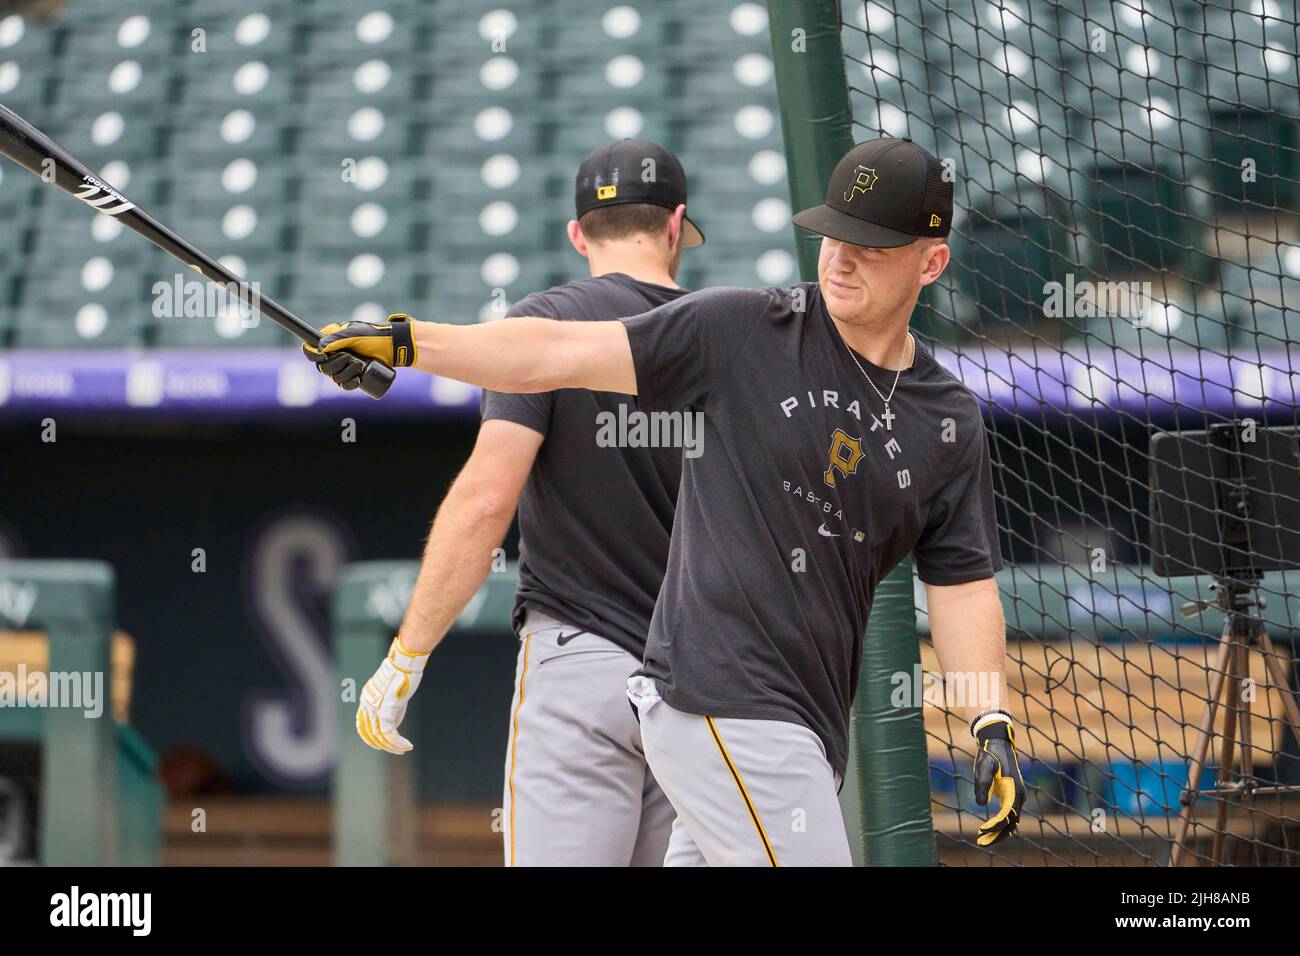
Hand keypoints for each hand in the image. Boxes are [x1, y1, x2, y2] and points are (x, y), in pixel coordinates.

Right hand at [304, 313, 415, 390]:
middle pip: (322, 367)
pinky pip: (344, 385)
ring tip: (359, 367)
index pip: (311, 350)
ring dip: (345, 375)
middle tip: (350, 358)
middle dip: (335, 365)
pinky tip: (357, 381)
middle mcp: (334, 354)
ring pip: (334, 378)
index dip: (312, 355)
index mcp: (330, 340)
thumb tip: (319, 350)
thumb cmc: (375, 336)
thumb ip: (337, 338)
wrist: (393, 347)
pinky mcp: (353, 375)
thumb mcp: (355, 334)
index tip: (322, 356)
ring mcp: (344, 366)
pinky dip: (349, 384)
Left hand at [356, 636, 428, 754]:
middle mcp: (366, 705)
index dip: (370, 737)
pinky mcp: (385, 712)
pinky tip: (407, 745)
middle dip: (382, 745)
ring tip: (403, 750)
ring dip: (392, 747)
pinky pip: (390, 734)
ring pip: (379, 737)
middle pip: (369, 733)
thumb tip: (393, 724)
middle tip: (395, 750)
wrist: (404, 662)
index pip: (362, 724)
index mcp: (366, 699)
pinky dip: (398, 742)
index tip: (381, 744)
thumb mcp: (394, 693)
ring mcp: (374, 709)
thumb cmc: (402, 673)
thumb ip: (391, 709)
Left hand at [971, 712, 1025, 845]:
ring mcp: (1017, 797)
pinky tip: (991, 831)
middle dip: (998, 834)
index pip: (1007, 815)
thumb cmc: (990, 754)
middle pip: (1011, 822)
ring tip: (984, 840)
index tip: (982, 830)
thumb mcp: (984, 766)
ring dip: (1000, 832)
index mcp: (1014, 790)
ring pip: (1012, 821)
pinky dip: (1002, 825)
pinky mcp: (1012, 796)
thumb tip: (981, 804)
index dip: (995, 825)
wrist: (998, 743)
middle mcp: (1019, 796)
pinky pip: (1009, 815)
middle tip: (981, 842)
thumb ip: (982, 784)